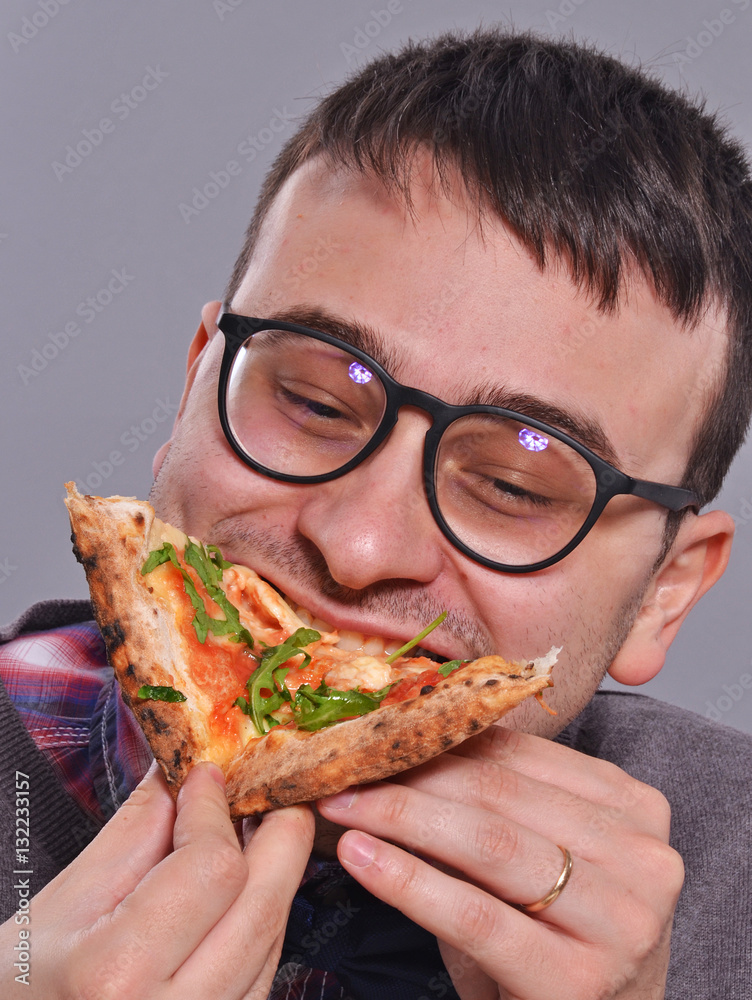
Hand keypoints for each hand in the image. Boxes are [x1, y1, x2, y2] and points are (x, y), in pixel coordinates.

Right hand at [1, 761, 313, 999]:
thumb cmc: (19, 992)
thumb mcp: (62, 904)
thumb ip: (137, 830)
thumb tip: (183, 774)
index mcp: (119, 974)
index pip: (213, 869)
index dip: (217, 811)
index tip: (208, 778)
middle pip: (264, 905)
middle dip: (281, 835)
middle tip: (272, 793)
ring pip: (272, 940)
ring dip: (274, 878)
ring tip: (256, 834)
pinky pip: (261, 973)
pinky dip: (259, 922)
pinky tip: (244, 889)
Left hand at [317, 726, 683, 998]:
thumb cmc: (555, 939)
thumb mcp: (534, 858)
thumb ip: (491, 803)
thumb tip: (402, 742)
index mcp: (636, 808)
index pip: (521, 754)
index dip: (441, 740)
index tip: (378, 733)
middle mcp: (644, 857)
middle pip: (503, 794)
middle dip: (415, 776)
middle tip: (347, 767)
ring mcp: (623, 921)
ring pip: (489, 845)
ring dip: (402, 818)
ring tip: (344, 805)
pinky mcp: (581, 981)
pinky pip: (475, 916)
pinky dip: (408, 881)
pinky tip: (360, 857)